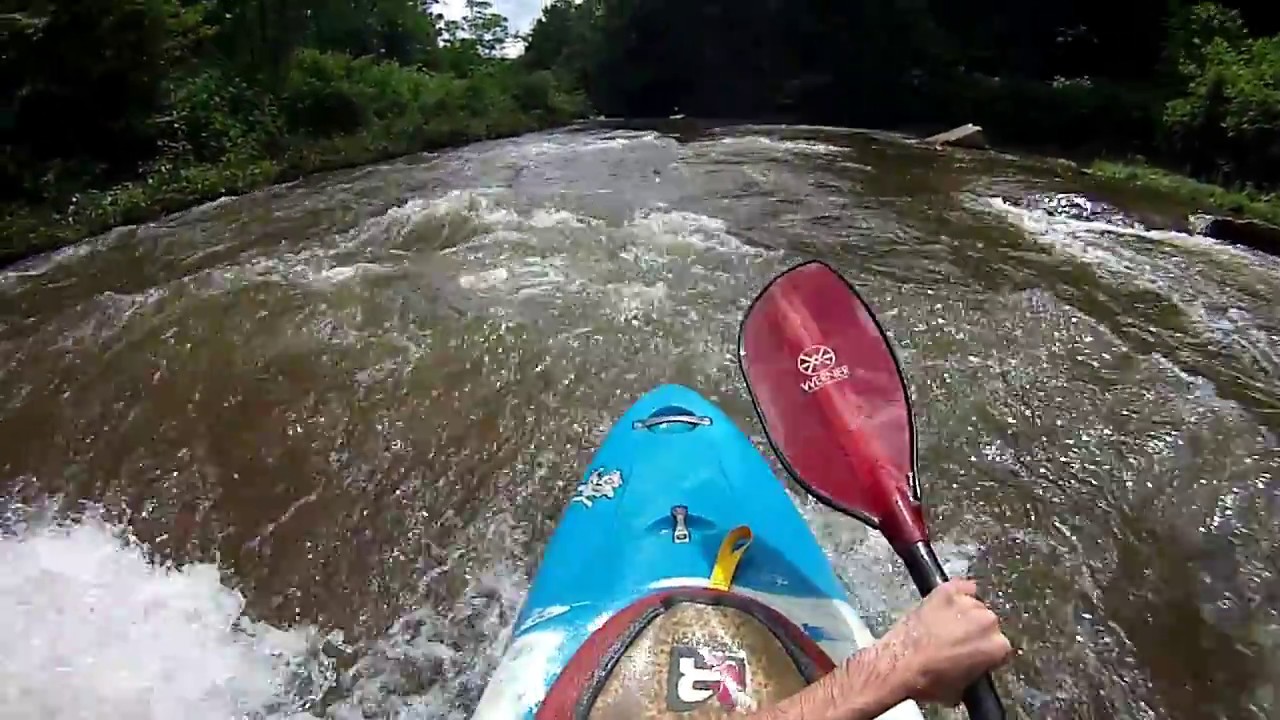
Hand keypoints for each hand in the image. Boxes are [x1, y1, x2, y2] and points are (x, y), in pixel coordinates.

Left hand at [877, 578, 1012, 705]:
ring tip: (946, 624)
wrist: (899, 664)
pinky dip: (957, 592)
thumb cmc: (928, 679)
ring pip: (975, 605)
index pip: (1000, 646)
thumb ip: (978, 671)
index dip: (987, 651)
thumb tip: (974, 666)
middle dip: (976, 631)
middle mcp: (987, 622)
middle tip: (958, 640)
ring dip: (965, 613)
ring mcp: (966, 604)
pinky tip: (948, 602)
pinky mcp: (946, 590)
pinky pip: (962, 586)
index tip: (977, 653)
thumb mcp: (963, 688)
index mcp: (997, 647)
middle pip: (989, 623)